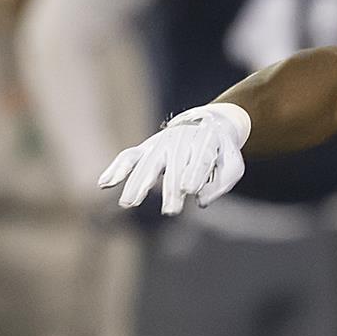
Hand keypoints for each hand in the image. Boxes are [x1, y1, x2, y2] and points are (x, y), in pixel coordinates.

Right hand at [101, 103, 248, 214]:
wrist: (208, 124)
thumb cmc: (221, 151)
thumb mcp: (232, 165)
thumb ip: (220, 183)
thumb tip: (201, 202)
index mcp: (207, 141)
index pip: (201, 159)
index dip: (195, 174)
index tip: (189, 190)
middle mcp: (181, 140)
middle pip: (174, 166)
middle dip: (171, 189)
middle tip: (170, 211)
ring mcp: (161, 143)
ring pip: (148, 163)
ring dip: (137, 184)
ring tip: (128, 204)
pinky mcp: (147, 148)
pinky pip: (129, 157)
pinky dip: (116, 169)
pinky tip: (104, 184)